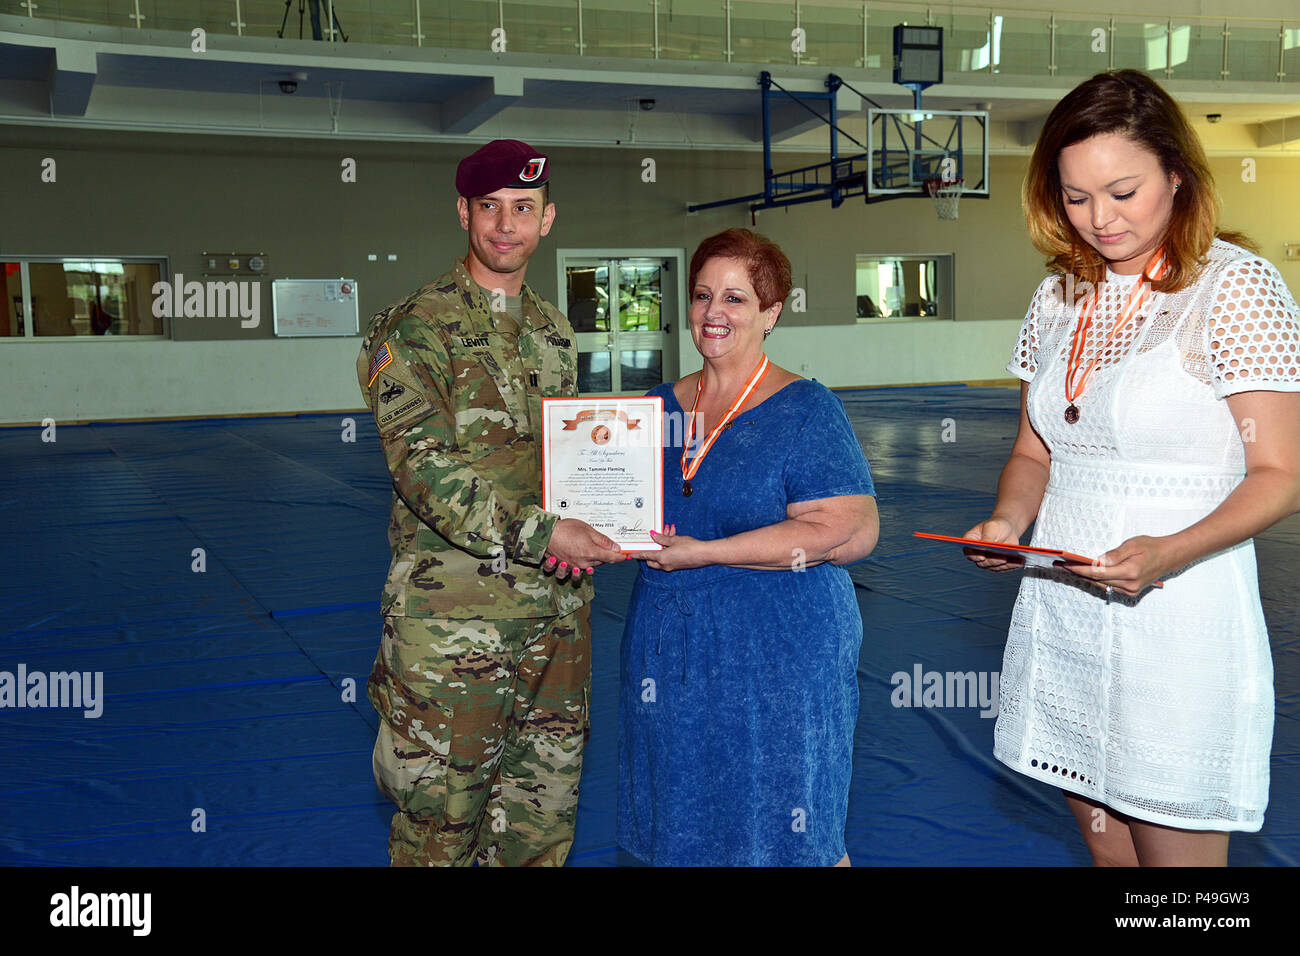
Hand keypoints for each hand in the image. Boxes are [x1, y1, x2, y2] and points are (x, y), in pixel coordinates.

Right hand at [544, 518, 624, 582]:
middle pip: (600, 563)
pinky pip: (571, 572)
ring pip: (587, 569)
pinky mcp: (564, 566)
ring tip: (592, 559)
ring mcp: (573, 566)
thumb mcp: (588, 530)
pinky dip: (573, 570)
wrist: (545, 533)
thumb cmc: (566, 529)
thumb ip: (602, 541)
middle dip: (605, 557)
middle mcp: (583, 563)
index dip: (620, 557)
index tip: (625, 556)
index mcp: (591, 553)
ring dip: (592, 565)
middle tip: (606, 548)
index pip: (611, 558)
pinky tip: (573, 565)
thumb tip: (616, 548)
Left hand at [625, 524, 711, 571]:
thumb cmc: (691, 547)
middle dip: (651, 549)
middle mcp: (665, 565)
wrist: (705, 554)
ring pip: (660, 557)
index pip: (645, 556)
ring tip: (669, 531)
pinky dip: (668, 550)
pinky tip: (673, 538)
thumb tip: (653, 536)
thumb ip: (662, 538)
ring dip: (662, 546)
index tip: (630, 554)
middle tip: (653, 538)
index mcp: (662, 558)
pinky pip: (668, 558)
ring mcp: (671, 566)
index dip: (637, 554)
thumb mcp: (675, 540)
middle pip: (651, 559)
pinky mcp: (677, 565)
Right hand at [962, 516, 1023, 571]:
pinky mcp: (998, 565)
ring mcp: (987, 561)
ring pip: (994, 567)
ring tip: (1015, 561)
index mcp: (971, 543)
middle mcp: (977, 554)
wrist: (1007, 528)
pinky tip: (1019, 562)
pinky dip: (1012, 565)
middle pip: (982, 563)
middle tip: (1003, 559)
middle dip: (993, 561)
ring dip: (1004, 565)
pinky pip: (1004, 568)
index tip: (982, 557)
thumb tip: (986, 547)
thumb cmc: (996, 525)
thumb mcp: (991, 527)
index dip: (974, 556)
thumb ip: (987, 537)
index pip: (969, 553)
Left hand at [1058, 534, 1172, 595]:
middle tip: (1061, 565)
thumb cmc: (1151, 547)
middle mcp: (1129, 585)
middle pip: (1097, 580)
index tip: (1066, 565)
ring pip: (1101, 585)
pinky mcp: (1130, 592)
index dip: (1080, 570)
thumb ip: (1115, 554)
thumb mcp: (1133, 545)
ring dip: (1085, 577)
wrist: (1169, 557)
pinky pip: (1108, 587)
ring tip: (1068, 568)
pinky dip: (1097, 580)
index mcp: (1130, 572)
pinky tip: (1086, 573)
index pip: (1098, 573)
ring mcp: (1130, 591)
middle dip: (1078, 573)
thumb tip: (1098, 561)